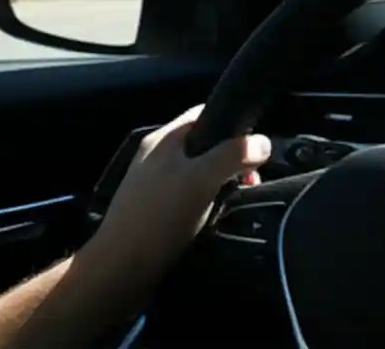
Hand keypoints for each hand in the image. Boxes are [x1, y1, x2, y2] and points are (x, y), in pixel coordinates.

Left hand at [84, 105, 272, 279]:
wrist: (120, 270)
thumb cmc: (159, 218)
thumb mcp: (202, 179)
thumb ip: (234, 155)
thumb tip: (264, 143)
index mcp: (165, 139)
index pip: (206, 114)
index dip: (235, 124)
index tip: (256, 148)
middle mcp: (157, 157)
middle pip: (206, 145)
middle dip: (233, 160)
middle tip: (250, 181)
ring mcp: (154, 185)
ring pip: (200, 173)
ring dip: (222, 185)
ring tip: (233, 202)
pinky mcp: (155, 211)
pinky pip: (190, 197)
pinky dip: (207, 204)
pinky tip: (213, 219)